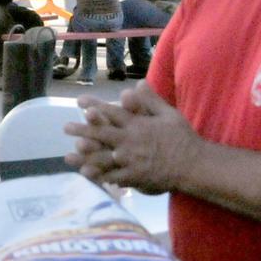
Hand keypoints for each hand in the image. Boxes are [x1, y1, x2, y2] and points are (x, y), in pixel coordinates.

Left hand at [64, 83, 199, 194]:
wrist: (194, 166)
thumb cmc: (182, 138)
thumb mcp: (169, 114)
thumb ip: (150, 100)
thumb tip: (137, 83)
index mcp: (138, 124)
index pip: (112, 113)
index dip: (94, 106)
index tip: (80, 102)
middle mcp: (130, 141)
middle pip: (101, 134)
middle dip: (82, 131)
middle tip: (66, 128)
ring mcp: (131, 161)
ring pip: (102, 158)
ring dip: (84, 157)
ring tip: (68, 156)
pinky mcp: (134, 177)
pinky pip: (113, 177)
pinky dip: (99, 176)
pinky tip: (87, 175)